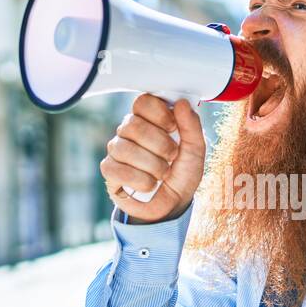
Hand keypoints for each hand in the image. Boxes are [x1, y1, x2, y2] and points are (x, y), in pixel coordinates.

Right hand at [100, 94, 205, 223]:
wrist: (172, 205)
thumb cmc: (181, 174)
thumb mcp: (195, 151)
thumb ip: (192, 126)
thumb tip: (183, 103)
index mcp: (149, 119)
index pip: (143, 101)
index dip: (160, 114)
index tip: (173, 128)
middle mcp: (129, 130)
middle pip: (134, 126)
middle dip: (161, 145)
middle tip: (171, 157)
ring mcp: (116, 149)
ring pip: (127, 149)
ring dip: (154, 166)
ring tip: (162, 174)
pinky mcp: (110, 170)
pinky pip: (120, 171)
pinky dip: (142, 181)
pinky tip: (149, 185)